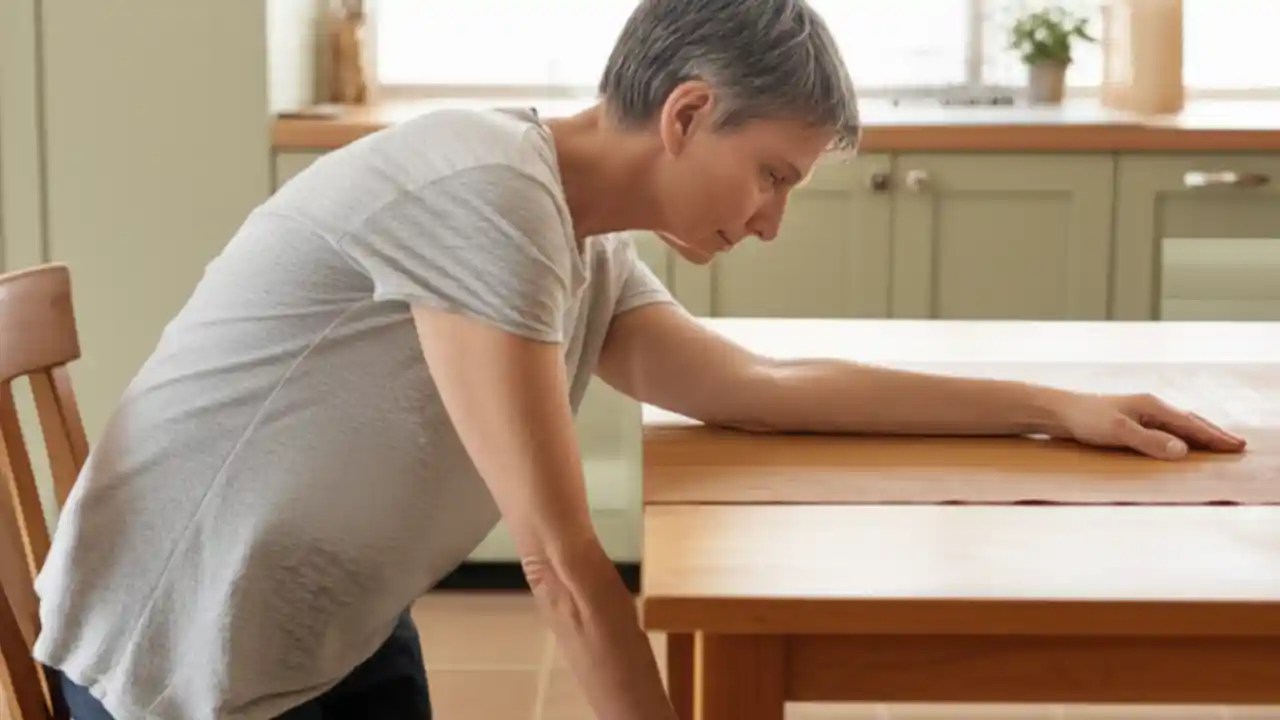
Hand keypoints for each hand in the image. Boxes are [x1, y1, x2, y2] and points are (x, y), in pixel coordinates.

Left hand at [1049, 391, 1246, 460]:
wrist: (1058, 410)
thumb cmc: (1086, 419)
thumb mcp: (1119, 431)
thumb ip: (1150, 441)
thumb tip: (1183, 451)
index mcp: (1152, 406)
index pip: (1190, 424)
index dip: (1213, 437)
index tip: (1235, 446)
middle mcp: (1150, 406)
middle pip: (1189, 420)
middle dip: (1213, 433)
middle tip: (1236, 445)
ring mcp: (1140, 412)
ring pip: (1178, 423)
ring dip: (1199, 433)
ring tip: (1216, 442)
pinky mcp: (1130, 420)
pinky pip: (1165, 427)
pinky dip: (1181, 434)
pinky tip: (1180, 441)